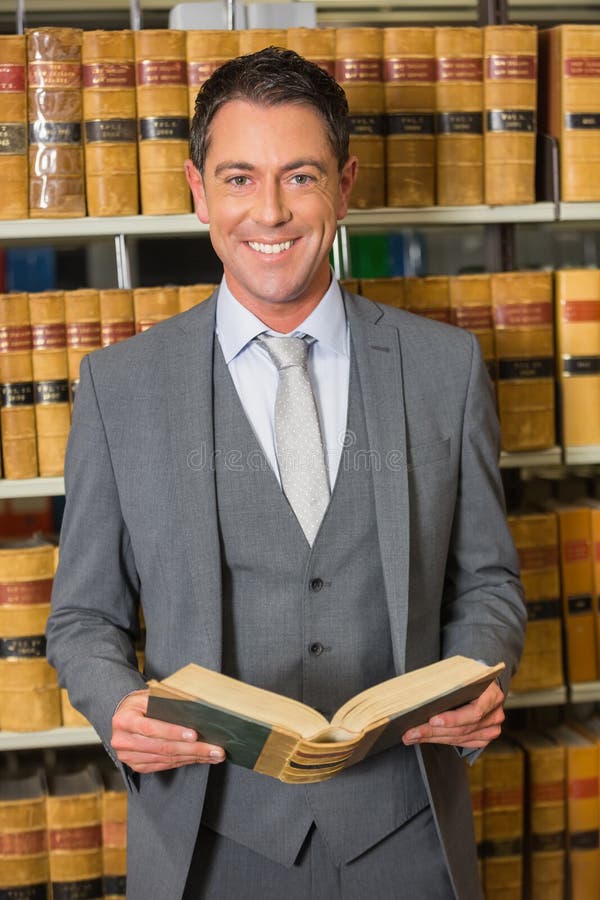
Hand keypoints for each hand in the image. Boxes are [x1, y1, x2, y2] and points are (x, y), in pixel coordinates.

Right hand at [111, 689, 225, 772]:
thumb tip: (194, 707)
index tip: (195, 735)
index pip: (151, 728)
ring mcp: (128, 756)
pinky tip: (200, 758)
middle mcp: (123, 741)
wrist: (123, 716)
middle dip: (193, 749)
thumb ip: (164, 701)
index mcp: (124, 720)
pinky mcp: (137, 765)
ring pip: (166, 759)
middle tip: (216, 750)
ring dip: (193, 758)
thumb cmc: (140, 703)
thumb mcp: (147, 696)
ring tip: (214, 755)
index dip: (173, 732)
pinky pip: (164, 765)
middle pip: (163, 747)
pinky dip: (184, 761)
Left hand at [401, 681, 504, 750]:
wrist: (484, 683)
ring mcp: (491, 729)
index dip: (453, 719)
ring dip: (433, 738)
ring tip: (413, 736)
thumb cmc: (470, 677)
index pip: (474, 712)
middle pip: (462, 728)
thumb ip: (450, 684)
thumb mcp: (463, 674)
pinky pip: (461, 743)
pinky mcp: (484, 738)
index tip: (432, 720)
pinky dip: (442, 740)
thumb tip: (422, 693)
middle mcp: (494, 715)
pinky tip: (426, 738)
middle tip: (412, 732)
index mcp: (492, 695)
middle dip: (433, 731)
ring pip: (459, 738)